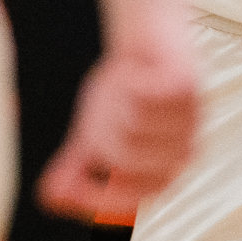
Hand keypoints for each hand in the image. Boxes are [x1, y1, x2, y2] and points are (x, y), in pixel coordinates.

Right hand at [36, 2, 199, 220]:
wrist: (151, 41)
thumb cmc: (126, 94)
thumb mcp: (92, 136)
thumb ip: (75, 169)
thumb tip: (51, 197)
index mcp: (162, 173)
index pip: (130, 199)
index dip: (97, 197)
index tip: (67, 187)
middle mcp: (182, 153)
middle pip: (124, 158)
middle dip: (96, 134)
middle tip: (94, 110)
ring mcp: (190, 121)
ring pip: (133, 124)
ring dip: (113, 102)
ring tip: (117, 87)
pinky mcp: (188, 88)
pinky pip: (145, 94)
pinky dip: (127, 81)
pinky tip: (131, 72)